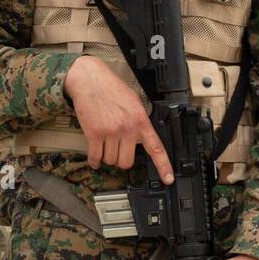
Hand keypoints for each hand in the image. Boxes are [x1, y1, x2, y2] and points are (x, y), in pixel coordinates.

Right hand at [63, 56, 172, 182]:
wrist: (90, 80)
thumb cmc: (111, 89)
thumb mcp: (134, 102)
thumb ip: (139, 121)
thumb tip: (142, 137)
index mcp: (141, 121)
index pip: (156, 148)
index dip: (163, 166)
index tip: (168, 179)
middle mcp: (127, 128)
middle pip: (127, 161)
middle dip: (121, 160)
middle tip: (118, 153)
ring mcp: (111, 132)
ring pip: (111, 160)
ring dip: (107, 158)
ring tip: (105, 147)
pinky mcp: (94, 134)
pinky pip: (95, 157)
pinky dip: (94, 161)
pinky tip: (95, 159)